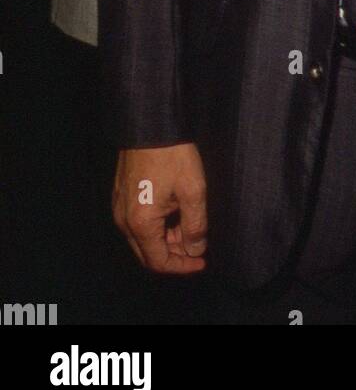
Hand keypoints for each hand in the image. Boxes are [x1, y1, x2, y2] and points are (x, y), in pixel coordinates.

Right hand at [112, 143, 207, 273]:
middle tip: (197, 246)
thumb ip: (195, 226)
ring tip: (189, 226)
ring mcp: (119, 207)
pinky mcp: (120, 194)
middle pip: (147, 254)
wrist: (150, 123)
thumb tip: (196, 250)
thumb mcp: (193, 190)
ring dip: (166, 240)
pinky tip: (174, 213)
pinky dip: (156, 226)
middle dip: (174, 255)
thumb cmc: (172, 155)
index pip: (158, 262)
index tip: (201, 261)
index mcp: (140, 223)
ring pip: (142, 238)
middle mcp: (124, 220)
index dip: (182, 266)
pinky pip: (137, 222)